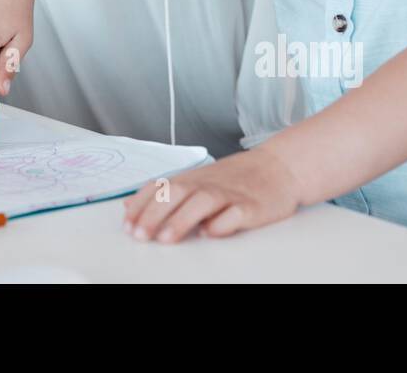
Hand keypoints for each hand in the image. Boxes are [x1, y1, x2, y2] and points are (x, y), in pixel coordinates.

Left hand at [122, 147, 304, 243]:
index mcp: (191, 178)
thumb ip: (163, 193)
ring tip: (166, 239)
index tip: (127, 226)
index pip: (159, 188)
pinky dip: (222, 223)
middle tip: (140, 235)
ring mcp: (230, 194)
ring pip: (202, 202)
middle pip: (176, 194)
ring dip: (182, 219)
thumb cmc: (234, 178)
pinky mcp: (252, 207)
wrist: (278, 168)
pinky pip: (235, 214)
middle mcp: (207, 184)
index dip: (141, 206)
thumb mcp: (195, 180)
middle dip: (154, 214)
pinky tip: (211, 233)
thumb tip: (128, 206)